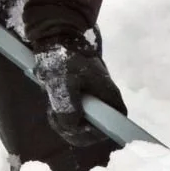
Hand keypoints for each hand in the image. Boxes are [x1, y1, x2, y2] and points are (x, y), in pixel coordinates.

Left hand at [34, 33, 125, 150]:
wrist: (56, 39)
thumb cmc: (64, 58)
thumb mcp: (63, 82)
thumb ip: (68, 106)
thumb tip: (72, 127)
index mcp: (108, 96)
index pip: (117, 122)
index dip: (101, 131)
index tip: (81, 126)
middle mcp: (104, 102)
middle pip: (97, 130)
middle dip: (75, 131)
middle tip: (57, 117)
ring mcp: (92, 102)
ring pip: (82, 127)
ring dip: (64, 125)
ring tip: (51, 109)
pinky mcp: (80, 102)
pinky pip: (73, 119)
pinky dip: (61, 118)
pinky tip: (52, 106)